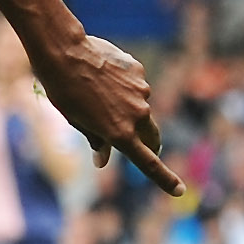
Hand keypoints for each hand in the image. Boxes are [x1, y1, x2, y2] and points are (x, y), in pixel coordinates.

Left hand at [29, 33, 183, 196]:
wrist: (64, 53)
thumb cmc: (64, 92)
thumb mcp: (77, 122)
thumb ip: (97, 141)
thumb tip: (103, 161)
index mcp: (120, 134)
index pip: (149, 163)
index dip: (165, 179)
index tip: (179, 190)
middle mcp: (137, 115)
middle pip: (151, 135)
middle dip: (148, 142)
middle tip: (133, 141)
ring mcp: (141, 92)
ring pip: (138, 106)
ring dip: (125, 106)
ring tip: (96, 91)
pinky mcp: (138, 72)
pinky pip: (133, 84)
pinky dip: (122, 84)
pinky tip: (101, 73)